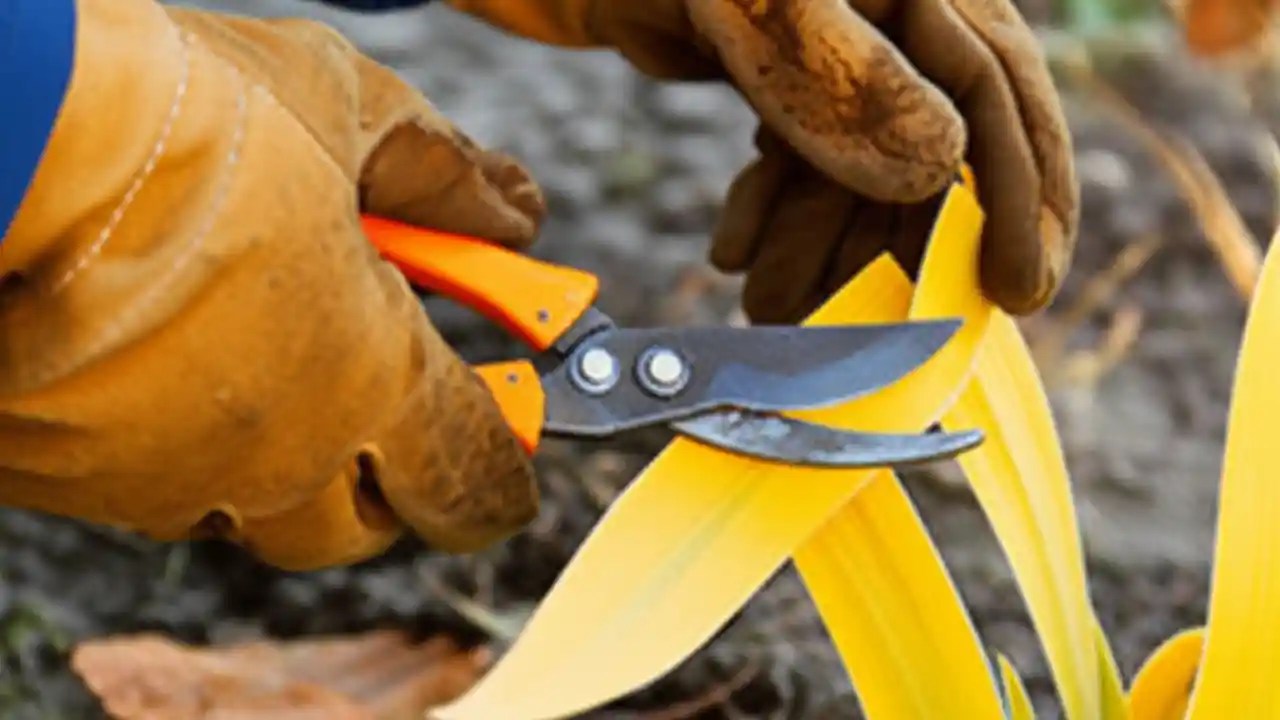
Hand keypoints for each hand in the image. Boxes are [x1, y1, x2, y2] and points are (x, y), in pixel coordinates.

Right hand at [0, 0, 545, 569]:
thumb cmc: (178, 114)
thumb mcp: (347, 109)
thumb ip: (446, 177)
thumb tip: (513, 212)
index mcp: (373, 386)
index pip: (477, 483)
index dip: (508, 457)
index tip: (510, 411)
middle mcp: (278, 462)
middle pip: (369, 526)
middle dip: (396, 469)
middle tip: (388, 381)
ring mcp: (169, 482)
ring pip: (260, 517)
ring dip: (291, 459)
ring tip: (271, 349)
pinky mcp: (72, 478)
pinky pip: (159, 492)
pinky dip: (190, 445)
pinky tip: (174, 356)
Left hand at [449, 0, 1076, 320]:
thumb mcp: (769, 12)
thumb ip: (854, 86)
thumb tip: (951, 168)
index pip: (1002, 100)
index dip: (1021, 202)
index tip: (1018, 294)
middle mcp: (904, 23)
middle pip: (941, 158)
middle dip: (888, 253)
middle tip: (854, 330)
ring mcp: (851, 62)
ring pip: (866, 180)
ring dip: (819, 251)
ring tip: (762, 302)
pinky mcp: (796, 90)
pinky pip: (812, 170)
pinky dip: (777, 218)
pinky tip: (734, 251)